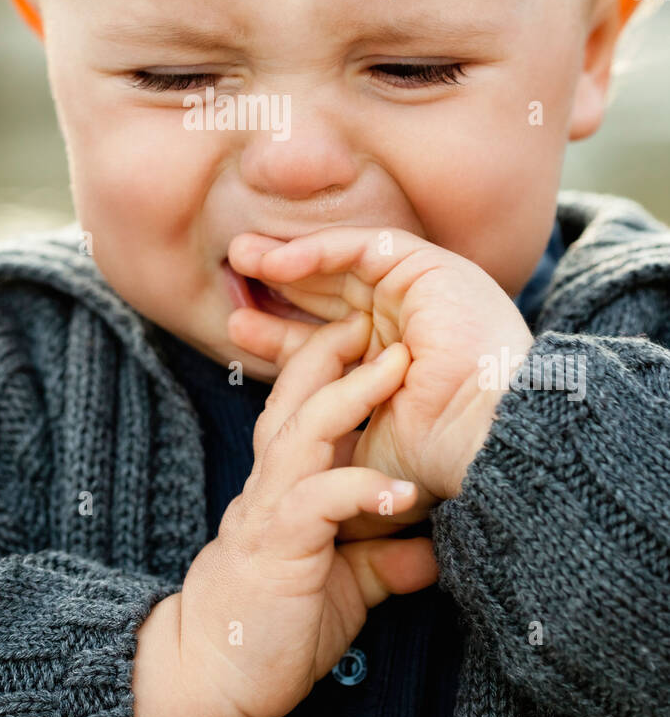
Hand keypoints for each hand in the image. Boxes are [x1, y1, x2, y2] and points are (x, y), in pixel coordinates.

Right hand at [173, 313, 438, 716]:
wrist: (215, 677)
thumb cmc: (276, 625)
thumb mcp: (344, 585)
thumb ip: (382, 562)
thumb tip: (434, 555)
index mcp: (287, 480)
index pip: (307, 405)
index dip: (339, 366)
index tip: (380, 332)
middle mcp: (274, 481)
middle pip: (297, 396)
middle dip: (335, 349)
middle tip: (378, 312)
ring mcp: (272, 508)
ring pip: (304, 431)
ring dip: (351, 395)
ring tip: (395, 367)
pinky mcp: (278, 544)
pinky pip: (320, 502)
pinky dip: (361, 491)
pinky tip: (403, 495)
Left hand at [227, 226, 534, 501]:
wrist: (484, 446)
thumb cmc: (435, 461)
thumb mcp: (360, 451)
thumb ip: (329, 441)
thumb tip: (288, 469)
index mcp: (398, 364)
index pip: (328, 340)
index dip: (282, 334)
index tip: (237, 330)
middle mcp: (410, 321)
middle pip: (331, 295)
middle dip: (280, 286)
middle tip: (232, 272)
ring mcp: (421, 292)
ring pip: (344, 264)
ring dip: (290, 259)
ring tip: (242, 257)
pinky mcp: (429, 267)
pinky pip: (363, 247)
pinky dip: (318, 251)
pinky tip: (278, 261)